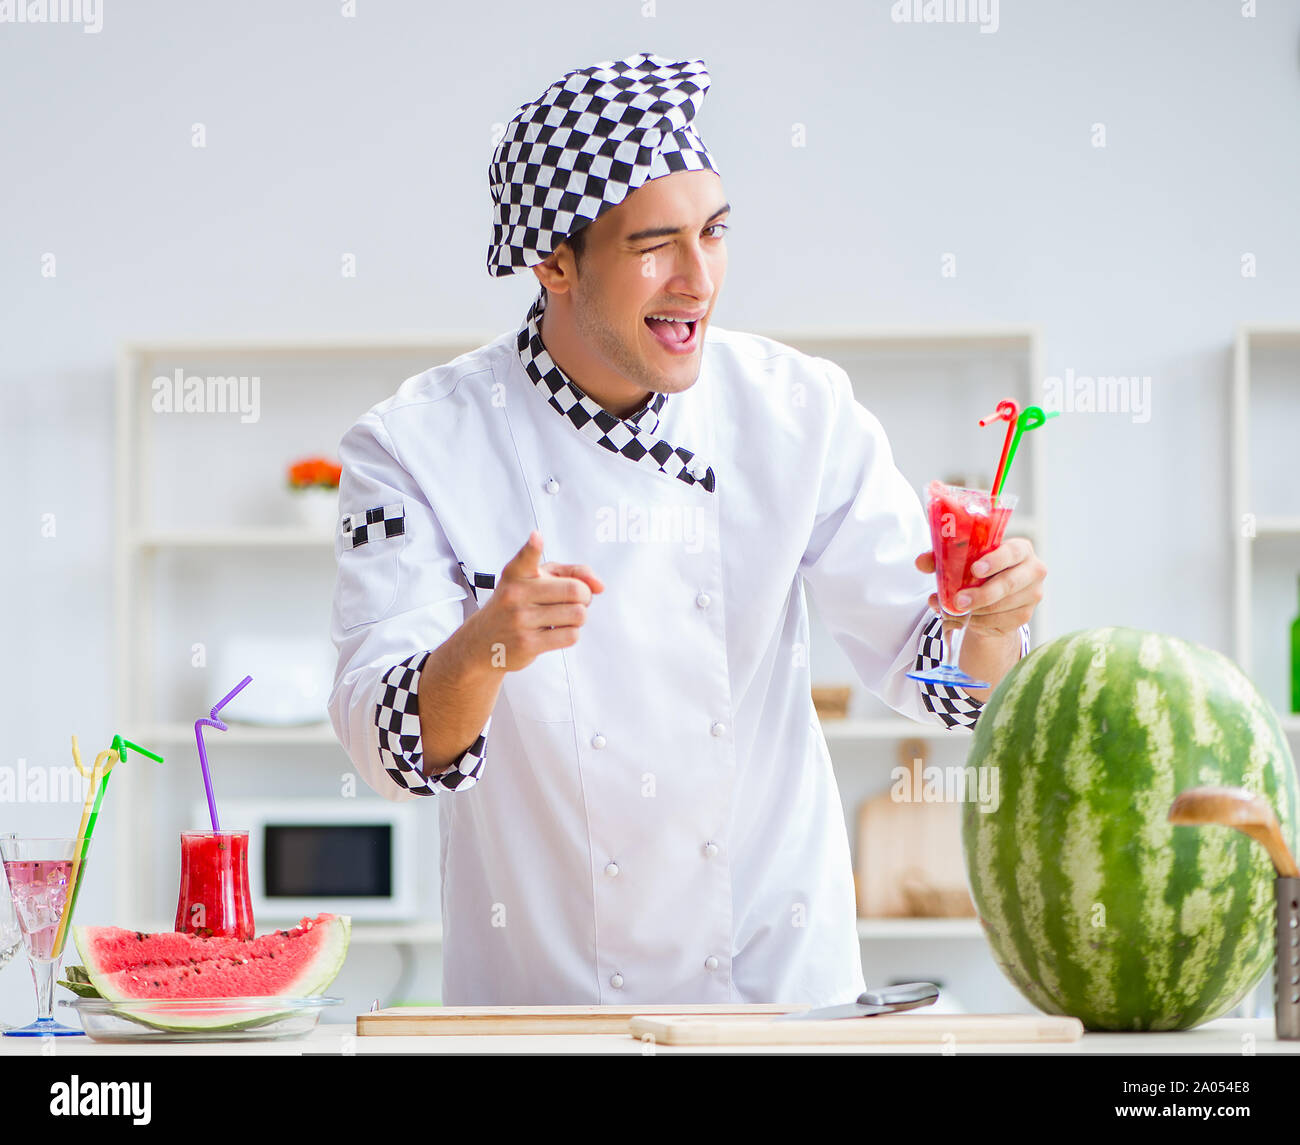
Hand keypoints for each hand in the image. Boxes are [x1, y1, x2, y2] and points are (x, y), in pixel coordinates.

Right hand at [469, 530, 603, 671]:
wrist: (483, 641)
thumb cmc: (518, 605)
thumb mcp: (537, 580)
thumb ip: (572, 573)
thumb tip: (599, 586)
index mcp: (517, 574)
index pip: (526, 557)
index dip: (533, 547)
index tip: (536, 538)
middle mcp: (516, 594)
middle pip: (576, 590)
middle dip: (585, 597)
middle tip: (573, 601)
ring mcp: (521, 619)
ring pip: (578, 614)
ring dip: (578, 617)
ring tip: (562, 617)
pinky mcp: (527, 644)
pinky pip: (571, 636)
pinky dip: (571, 633)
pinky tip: (554, 632)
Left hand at [914, 537, 1045, 638]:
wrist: (991, 594)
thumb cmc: (977, 569)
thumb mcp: (960, 560)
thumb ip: (941, 558)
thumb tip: (921, 562)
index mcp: (1020, 549)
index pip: (1013, 552)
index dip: (995, 561)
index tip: (975, 570)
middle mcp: (1033, 571)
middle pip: (1009, 584)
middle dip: (982, 594)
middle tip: (958, 601)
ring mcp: (1032, 595)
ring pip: (1003, 606)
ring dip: (976, 611)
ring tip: (954, 610)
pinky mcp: (1025, 616)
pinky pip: (1001, 622)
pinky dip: (980, 622)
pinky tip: (967, 619)